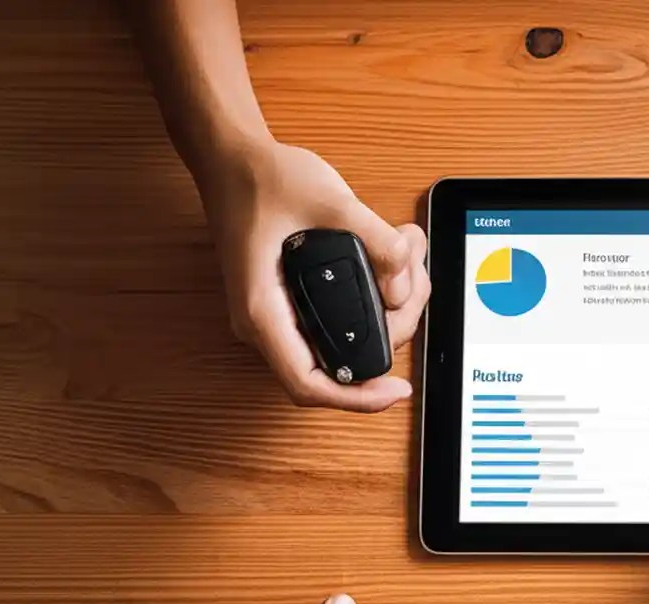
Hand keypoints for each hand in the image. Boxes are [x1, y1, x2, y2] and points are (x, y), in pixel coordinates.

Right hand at [199, 140, 430, 411]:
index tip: (395, 391)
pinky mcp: (296, 299)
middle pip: (339, 363)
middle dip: (391, 329)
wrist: (233, 160)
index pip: (308, 383)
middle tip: (414, 282)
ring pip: (345, 340)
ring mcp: (281, 312)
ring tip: (410, 260)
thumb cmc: (263, 179)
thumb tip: (405, 279)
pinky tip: (395, 263)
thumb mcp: (330, 199)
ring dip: (388, 309)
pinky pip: (341, 318)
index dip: (356, 400)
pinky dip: (374, 296)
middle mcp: (268, 322)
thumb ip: (375, 239)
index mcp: (263, 309)